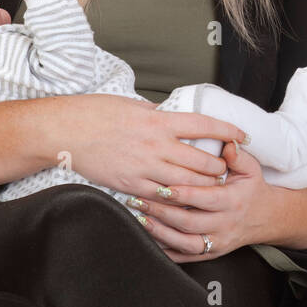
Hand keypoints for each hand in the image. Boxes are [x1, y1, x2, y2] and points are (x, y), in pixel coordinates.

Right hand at [52, 95, 249, 198]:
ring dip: (203, 187)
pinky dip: (176, 200)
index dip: (228, 131)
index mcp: (159, 121)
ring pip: (186, 184)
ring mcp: (144, 168)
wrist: (64, 131)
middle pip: (202, 161)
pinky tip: (183, 202)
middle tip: (227, 170)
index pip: (204, 126)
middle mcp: (156, 146)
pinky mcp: (130, 185)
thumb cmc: (94, 113)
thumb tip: (170, 116)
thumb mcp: (132, 105)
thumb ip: (155, 114)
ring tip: (212, 188)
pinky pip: (161, 197)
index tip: (242, 136)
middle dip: (219, 168)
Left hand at [127, 140, 275, 262]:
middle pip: (189, 222)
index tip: (162, 186)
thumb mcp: (250, 169)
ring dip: (159, 232)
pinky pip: (184, 257)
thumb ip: (238, 156)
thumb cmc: (251, 190)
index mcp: (233, 201)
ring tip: (138, 218)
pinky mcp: (210, 254)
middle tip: (138, 200)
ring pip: (184, 242)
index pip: (205, 198)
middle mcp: (225, 224)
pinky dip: (165, 250)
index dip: (182, 194)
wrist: (264, 218)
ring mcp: (216, 242)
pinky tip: (148, 238)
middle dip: (162, 212)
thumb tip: (228, 144)